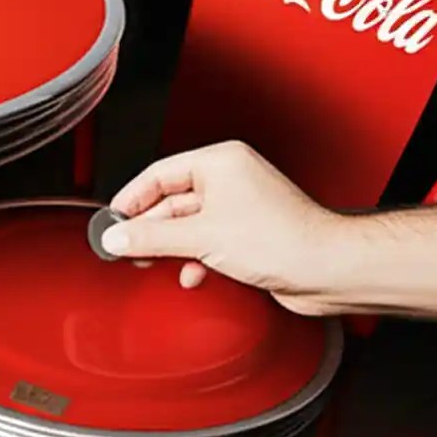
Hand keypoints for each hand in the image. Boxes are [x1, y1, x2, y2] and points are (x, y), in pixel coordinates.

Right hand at [100, 141, 345, 314]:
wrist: (325, 269)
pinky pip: (205, 243)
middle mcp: (230, 180)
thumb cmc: (283, 238)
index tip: (111, 221)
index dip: (130, 199)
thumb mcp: (200, 236)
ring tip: (152, 263)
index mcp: (220, 162)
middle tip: (125, 247)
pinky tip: (192, 273)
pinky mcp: (245, 235)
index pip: (159, 174)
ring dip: (170, 248)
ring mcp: (238, 208)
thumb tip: (116, 237)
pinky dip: (193, 259)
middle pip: (170, 202)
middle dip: (148, 229)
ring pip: (187, 226)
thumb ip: (151, 237)